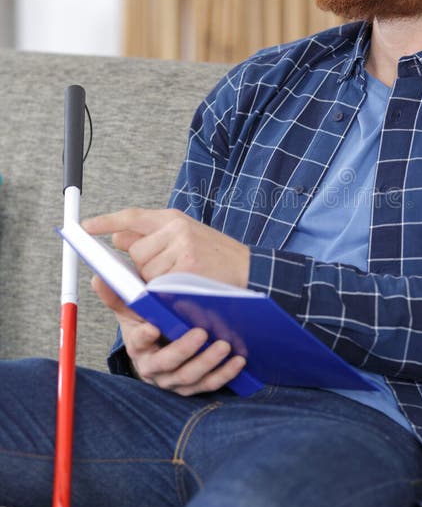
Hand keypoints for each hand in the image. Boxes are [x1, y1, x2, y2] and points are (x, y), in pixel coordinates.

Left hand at [83, 207, 250, 287]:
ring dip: (156, 280)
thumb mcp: (186, 237)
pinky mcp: (187, 264)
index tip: (85, 227)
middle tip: (167, 271)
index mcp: (173, 218)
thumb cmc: (217, 258)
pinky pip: (160, 282)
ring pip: (146, 269)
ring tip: (181, 277)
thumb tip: (118, 238)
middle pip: (135, 251)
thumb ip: (153, 237)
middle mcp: (175, 227)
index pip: (132, 217)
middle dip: (143, 267)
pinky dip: (166, 289)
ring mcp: (181, 245)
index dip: (107, 222)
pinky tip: (185, 284)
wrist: (250, 269)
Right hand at [91, 275, 246, 394]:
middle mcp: (154, 368)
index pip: (137, 343)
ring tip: (224, 345)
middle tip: (201, 333)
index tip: (154, 327)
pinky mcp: (194, 386)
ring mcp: (174, 380)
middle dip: (184, 350)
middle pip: (167, 365)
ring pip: (189, 377)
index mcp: (137, 347)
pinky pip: (210, 384)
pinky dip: (225, 374)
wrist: (161, 343)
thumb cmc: (148, 322)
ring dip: (208, 362)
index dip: (144, 337)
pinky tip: (238, 360)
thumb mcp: (132, 309)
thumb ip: (118, 295)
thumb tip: (98, 278)